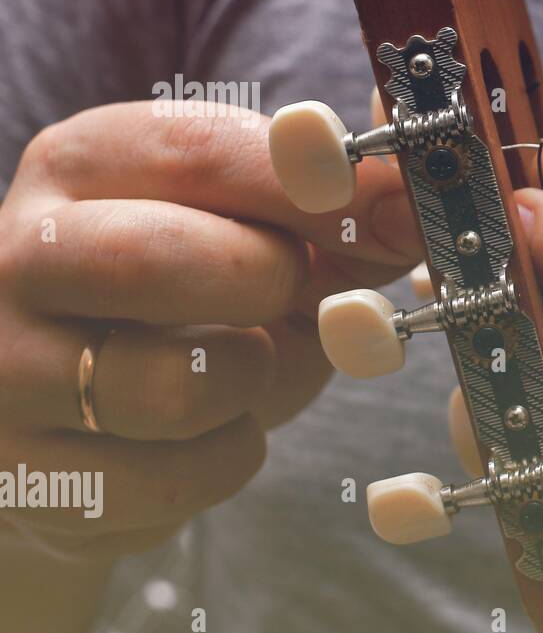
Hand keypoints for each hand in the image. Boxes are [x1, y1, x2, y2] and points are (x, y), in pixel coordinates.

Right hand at [0, 100, 420, 566]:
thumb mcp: (262, 233)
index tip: (381, 204)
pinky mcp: (26, 477)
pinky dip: (226, 458)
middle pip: (158, 260)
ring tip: (244, 363)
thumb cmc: (196, 302)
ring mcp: (6, 371)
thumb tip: (411, 209)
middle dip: (267, 281)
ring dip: (253, 381)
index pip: (193, 151)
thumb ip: (339, 215)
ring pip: (171, 388)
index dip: (303, 180)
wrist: (89, 409)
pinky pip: (171, 482)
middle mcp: (17, 256)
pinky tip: (210, 430)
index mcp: (84, 166)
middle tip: (290, 289)